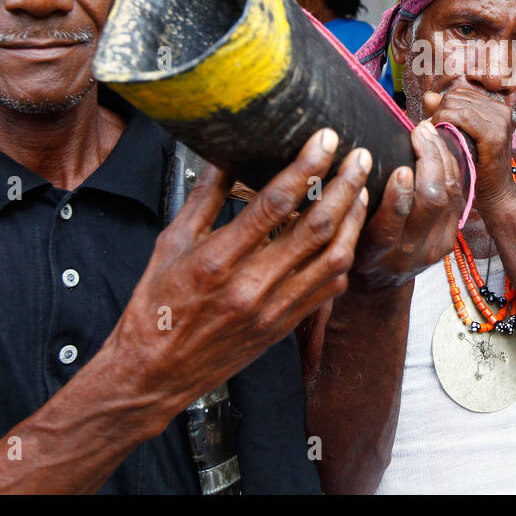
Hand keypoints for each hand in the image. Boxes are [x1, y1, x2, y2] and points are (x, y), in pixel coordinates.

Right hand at [109, 129, 369, 419]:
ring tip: (361, 189)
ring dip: (353, 220)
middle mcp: (251, 286)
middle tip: (360, 156)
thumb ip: (203, 198)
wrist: (154, 375)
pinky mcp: (284, 326)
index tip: (326, 140)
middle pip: (315, 227)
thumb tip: (226, 156)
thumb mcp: (170, 244)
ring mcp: (273, 309)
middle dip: (344, 186)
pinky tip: (347, 233)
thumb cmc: (156, 308)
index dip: (306, 168)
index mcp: (218, 260)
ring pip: (333, 258)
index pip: (274, 204)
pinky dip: (344, 257)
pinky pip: (329, 288)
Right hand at [351, 120, 464, 289]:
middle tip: (419, 131)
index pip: (390, 227)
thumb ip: (343, 204)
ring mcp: (433, 247)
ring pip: (449, 195)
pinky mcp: (449, 240)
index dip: (399, 197)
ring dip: (442, 157)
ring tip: (427, 131)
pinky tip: (439, 147)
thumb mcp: (341, 232)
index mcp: (374, 254)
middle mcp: (407, 253)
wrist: (380, 282)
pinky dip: (450, 167)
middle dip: (430, 161)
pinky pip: (457, 196)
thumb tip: (342, 159)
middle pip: (431, 203)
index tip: (400, 168)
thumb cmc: (353, 246)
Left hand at [424, 87, 515, 209]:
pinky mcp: (495, 135)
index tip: (439, 127)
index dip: (442, 107)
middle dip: (440, 113)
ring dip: (440, 119)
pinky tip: (444, 135)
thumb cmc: (476, 165)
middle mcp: (501, 110)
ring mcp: (500, 121)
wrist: (494, 192)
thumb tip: (428, 95)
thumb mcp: (462, 134)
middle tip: (439, 135)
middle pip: (455, 96)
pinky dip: (447, 122)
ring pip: (456, 103)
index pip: (458, 93)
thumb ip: (446, 113)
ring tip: (443, 138)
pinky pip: (463, 116)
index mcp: (495, 106)